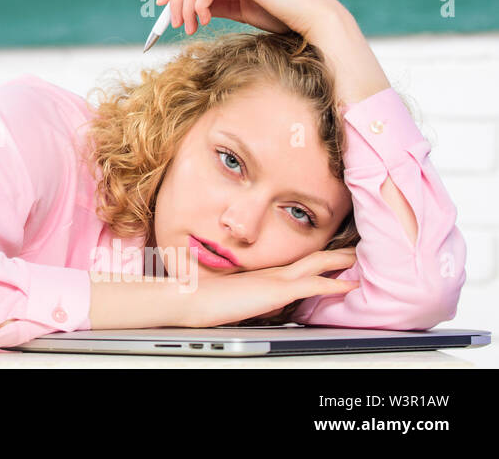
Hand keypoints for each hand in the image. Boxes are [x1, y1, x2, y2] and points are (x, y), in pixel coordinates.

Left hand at [154, 0, 341, 38]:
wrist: (312, 18)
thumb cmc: (281, 15)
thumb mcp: (240, 9)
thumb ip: (217, 4)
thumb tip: (192, 7)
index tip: (163, 7)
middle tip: (175, 23)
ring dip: (185, 6)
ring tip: (190, 27)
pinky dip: (198, 5)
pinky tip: (203, 21)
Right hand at [176, 247, 359, 327]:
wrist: (192, 298)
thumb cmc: (205, 297)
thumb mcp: (234, 296)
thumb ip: (252, 296)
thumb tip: (263, 302)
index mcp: (264, 274)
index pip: (298, 263)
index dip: (319, 258)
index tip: (335, 256)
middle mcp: (273, 272)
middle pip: (313, 257)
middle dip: (337, 254)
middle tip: (356, 249)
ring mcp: (276, 279)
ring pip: (317, 264)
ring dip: (341, 261)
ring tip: (359, 258)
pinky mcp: (276, 290)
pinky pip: (313, 285)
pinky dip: (335, 284)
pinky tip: (350, 285)